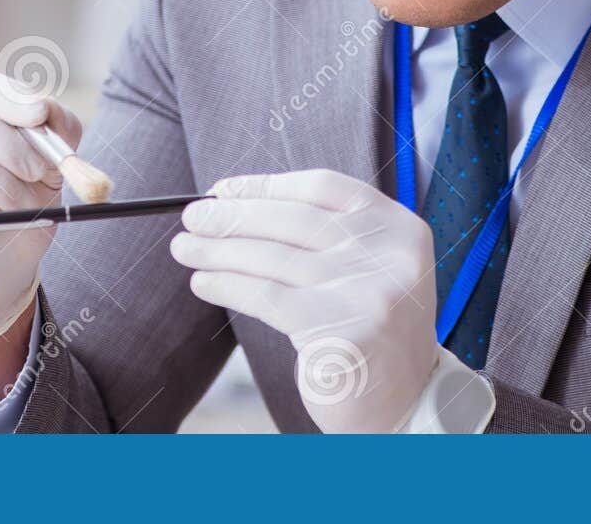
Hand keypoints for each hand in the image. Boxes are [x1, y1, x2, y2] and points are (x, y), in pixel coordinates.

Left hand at [169, 168, 442, 432]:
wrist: (404, 404)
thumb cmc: (368, 330)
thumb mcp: (363, 268)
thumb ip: (321, 235)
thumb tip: (234, 206)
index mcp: (398, 228)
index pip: (322, 188)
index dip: (266, 186)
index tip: (222, 190)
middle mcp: (390, 256)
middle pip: (294, 220)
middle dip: (233, 217)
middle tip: (192, 217)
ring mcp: (369, 294)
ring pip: (274, 259)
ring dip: (219, 251)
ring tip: (185, 248)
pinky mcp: (341, 332)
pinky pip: (268, 297)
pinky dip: (228, 285)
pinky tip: (203, 282)